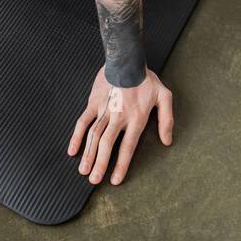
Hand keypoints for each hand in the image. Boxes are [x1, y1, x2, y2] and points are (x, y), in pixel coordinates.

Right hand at [69, 66, 173, 184]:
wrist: (125, 59)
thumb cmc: (146, 79)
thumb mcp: (164, 96)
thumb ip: (166, 120)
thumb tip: (167, 141)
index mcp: (136, 118)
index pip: (127, 147)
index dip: (121, 165)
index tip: (115, 180)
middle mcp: (118, 117)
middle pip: (107, 145)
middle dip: (100, 164)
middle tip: (94, 181)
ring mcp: (104, 110)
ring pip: (94, 136)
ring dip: (88, 154)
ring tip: (84, 170)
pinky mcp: (93, 103)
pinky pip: (83, 121)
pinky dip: (77, 136)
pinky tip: (73, 150)